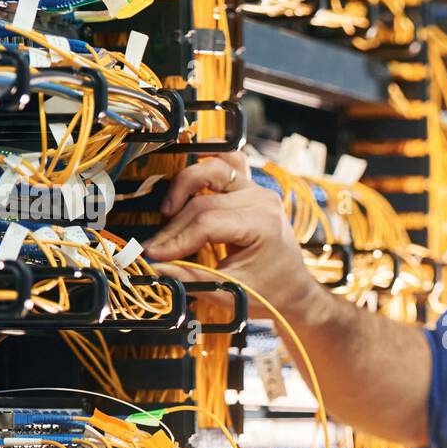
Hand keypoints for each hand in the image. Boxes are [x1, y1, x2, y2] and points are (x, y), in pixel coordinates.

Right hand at [143, 151, 321, 320]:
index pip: (207, 223)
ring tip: (168, 211)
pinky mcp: (251, 187)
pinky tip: (190, 161)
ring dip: (185, 186)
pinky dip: (209, 156)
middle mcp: (261, 200)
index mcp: (263, 224)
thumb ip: (190, 277)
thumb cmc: (269, 291)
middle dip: (174, 226)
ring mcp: (257, 190)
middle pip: (203, 202)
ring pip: (213, 170)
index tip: (154, 255)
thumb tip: (153, 269)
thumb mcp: (229, 290)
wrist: (293, 288)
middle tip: (155, 247)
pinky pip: (229, 160)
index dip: (176, 239)